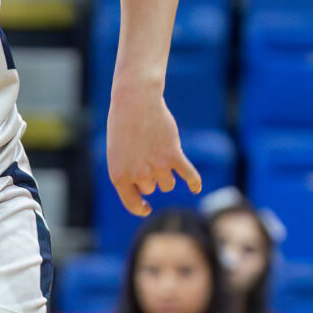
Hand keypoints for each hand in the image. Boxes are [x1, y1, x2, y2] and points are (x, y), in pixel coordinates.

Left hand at [106, 83, 202, 218]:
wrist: (135, 104)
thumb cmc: (122, 127)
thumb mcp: (116, 154)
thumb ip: (128, 174)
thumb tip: (144, 191)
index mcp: (119, 176)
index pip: (132, 203)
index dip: (140, 208)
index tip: (146, 208)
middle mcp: (138, 175)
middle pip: (151, 189)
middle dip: (150, 177)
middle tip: (144, 156)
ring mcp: (157, 166)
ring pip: (167, 184)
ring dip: (166, 174)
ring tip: (157, 154)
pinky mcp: (174, 156)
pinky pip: (189, 175)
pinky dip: (194, 183)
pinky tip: (196, 188)